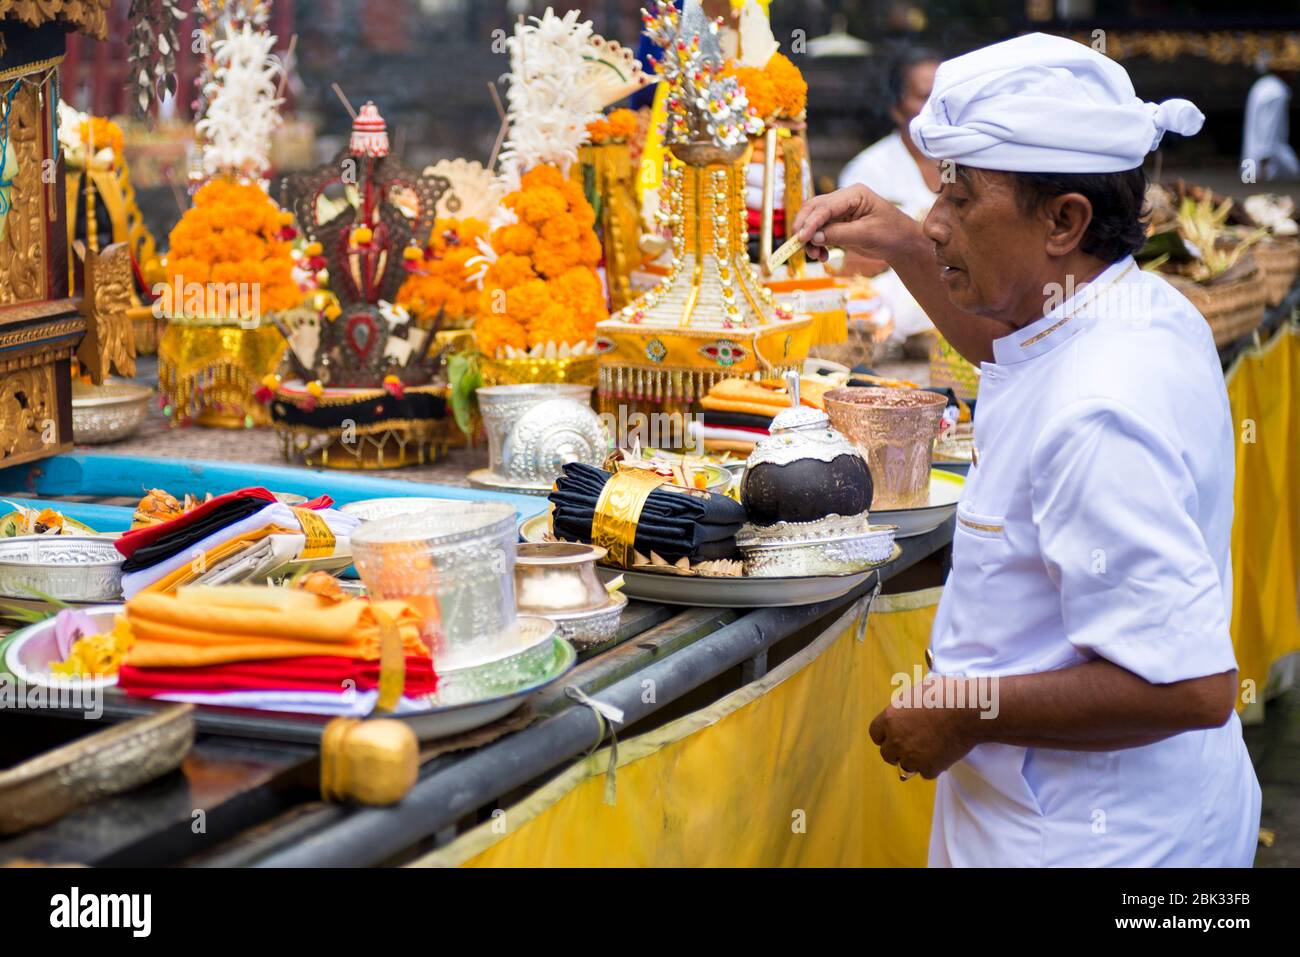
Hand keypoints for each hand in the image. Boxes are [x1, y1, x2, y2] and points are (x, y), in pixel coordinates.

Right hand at [791, 184, 918, 264]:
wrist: (903, 244)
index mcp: (854, 194)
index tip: (801, 238)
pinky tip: (822, 256)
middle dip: (804, 228)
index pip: (825, 206)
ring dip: (809, 239)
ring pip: (813, 221)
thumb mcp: (866, 234)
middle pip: (814, 209)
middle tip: (798, 246)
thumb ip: (838, 234)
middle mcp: (844, 199)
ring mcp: (840, 211)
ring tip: (816, 256)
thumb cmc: (891, 234)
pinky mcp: (838, 224)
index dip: (811, 222)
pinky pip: (819, 232)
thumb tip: (812, 237)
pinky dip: (816, 244)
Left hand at [869, 676, 975, 778]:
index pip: (875, 734)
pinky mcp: (929, 768)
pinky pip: (926, 773)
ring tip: (930, 749)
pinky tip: (942, 754)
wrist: (968, 711)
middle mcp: (896, 739)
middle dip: (897, 752)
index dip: (885, 736)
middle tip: (911, 747)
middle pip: (887, 754)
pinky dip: (933, 767)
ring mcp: (911, 756)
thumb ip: (905, 707)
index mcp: (890, 718)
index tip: (892, 737)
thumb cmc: (946, 695)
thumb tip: (905, 709)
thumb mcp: (918, 692)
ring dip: (915, 761)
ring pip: (906, 766)